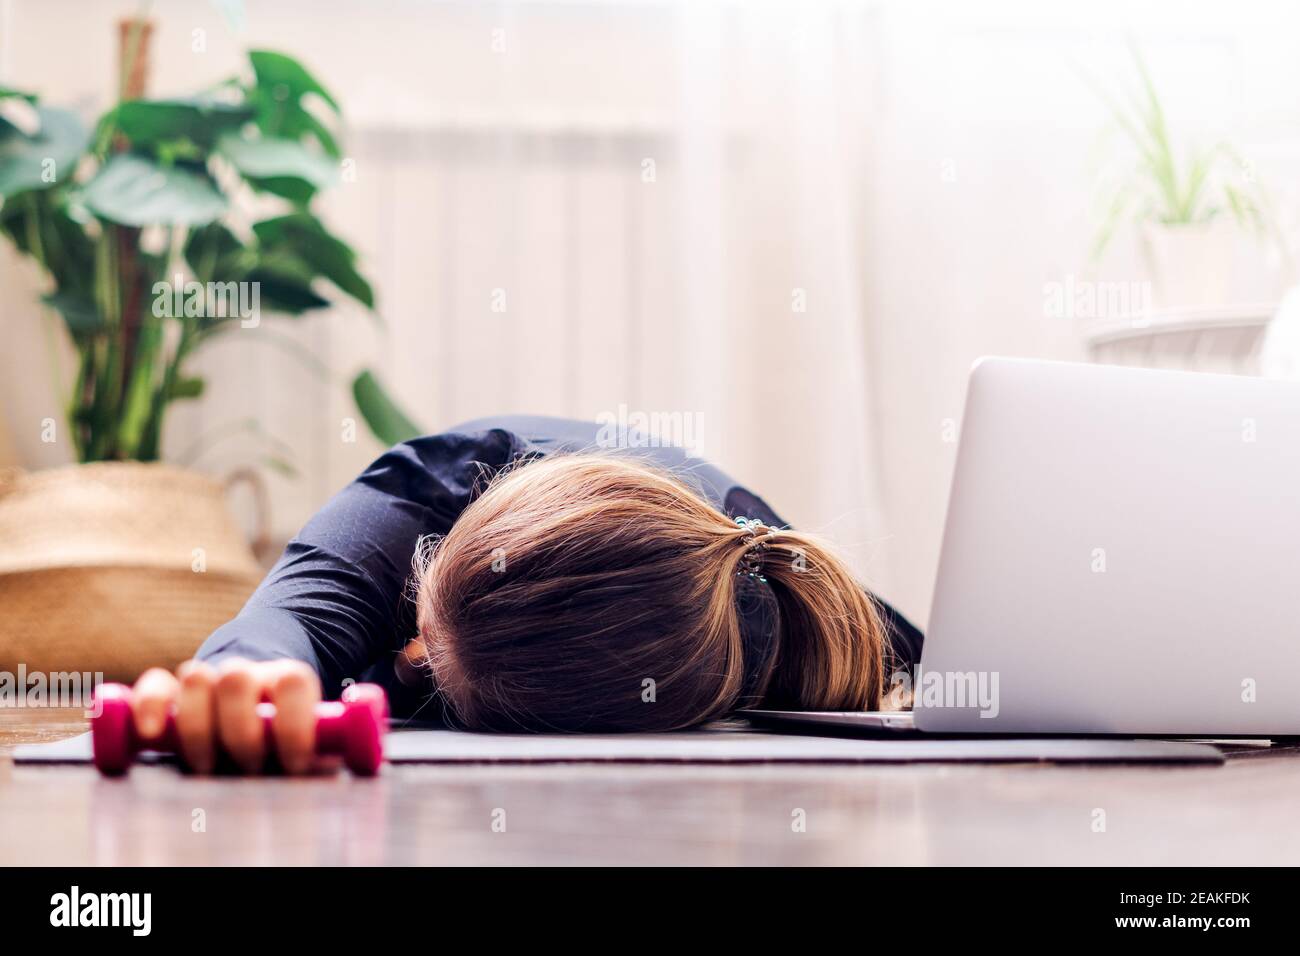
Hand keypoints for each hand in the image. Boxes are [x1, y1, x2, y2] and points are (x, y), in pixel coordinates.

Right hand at [129, 658, 322, 774]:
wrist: (261, 696)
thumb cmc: (292, 734)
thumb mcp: (319, 739)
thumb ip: (328, 744)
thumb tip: (338, 760)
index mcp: (290, 680)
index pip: (294, 682)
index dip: (293, 724)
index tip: (294, 764)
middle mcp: (249, 673)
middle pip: (236, 678)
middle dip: (239, 733)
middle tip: (247, 766)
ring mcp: (209, 679)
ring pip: (196, 677)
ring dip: (198, 726)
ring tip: (208, 764)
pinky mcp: (171, 693)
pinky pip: (153, 684)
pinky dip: (149, 705)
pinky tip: (150, 732)